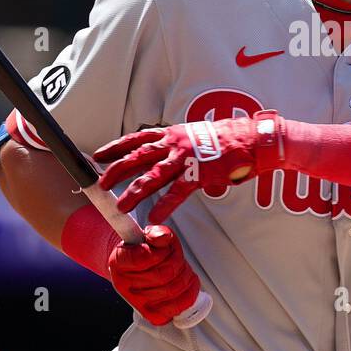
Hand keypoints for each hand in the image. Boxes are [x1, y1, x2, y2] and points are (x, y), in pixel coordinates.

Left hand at [93, 111, 284, 225]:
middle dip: (116, 170)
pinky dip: (165, 205)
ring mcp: (186, 159)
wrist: (253, 139)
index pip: (136, 139)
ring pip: (152, 176)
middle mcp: (175, 144)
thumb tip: (167, 156)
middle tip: (99, 183)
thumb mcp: (196, 135)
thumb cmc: (228, 138)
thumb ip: (179, 146)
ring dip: (134, 191)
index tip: (98, 155)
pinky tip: (154, 217)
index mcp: (172, 133)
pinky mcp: (200, 174)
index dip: (115, 147)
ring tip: (120, 205)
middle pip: (138, 157)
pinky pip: (178, 193)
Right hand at [107, 224, 200, 325]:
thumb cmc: (141, 251)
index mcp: (119, 262)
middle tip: (173, 254)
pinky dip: (190, 290)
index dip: (160, 251)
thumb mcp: (147, 235)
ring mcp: (138, 303)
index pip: (143, 258)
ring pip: (174, 289)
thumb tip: (163, 237)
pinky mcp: (154, 315)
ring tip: (180, 266)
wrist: (134, 268)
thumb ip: (157, 233)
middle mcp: (125, 285)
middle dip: (176, 260)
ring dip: (184, 273)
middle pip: (164, 275)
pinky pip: (180, 304)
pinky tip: (187, 280)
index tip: (160, 245)